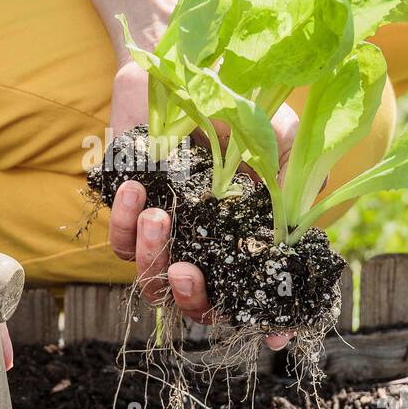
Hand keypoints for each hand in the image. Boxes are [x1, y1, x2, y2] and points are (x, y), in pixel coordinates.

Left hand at [108, 62, 296, 348]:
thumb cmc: (235, 107)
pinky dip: (125, 222)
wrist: (180, 72)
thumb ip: (284, 162)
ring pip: (153, 282)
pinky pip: (120, 240)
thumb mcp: (270, 129)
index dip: (269, 322)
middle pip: (200, 305)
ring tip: (157, 216)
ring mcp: (168, 238)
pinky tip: (134, 190)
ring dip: (154, 258)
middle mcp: (207, 249)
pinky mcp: (129, 218)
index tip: (273, 336)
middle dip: (193, 297)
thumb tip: (287, 205)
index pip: (260, 295)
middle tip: (185, 268)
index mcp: (246, 240)